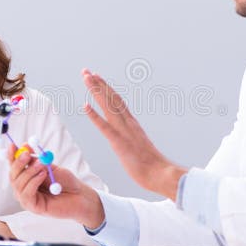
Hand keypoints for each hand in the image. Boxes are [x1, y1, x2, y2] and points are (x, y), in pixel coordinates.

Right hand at [7, 145, 104, 229]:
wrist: (79, 196)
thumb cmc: (65, 182)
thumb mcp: (50, 167)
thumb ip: (37, 159)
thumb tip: (25, 146)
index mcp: (26, 177)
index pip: (14, 166)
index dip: (11, 156)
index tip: (13, 145)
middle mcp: (24, 188)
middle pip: (13, 175)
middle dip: (19, 163)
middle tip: (27, 154)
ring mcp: (27, 199)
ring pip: (18, 184)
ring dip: (29, 172)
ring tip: (42, 166)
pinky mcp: (33, 207)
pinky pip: (26, 194)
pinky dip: (33, 182)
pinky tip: (42, 175)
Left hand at [82, 68, 185, 199]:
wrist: (161, 173)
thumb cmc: (151, 166)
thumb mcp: (139, 147)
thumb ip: (133, 139)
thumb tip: (129, 138)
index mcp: (132, 124)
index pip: (117, 102)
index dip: (106, 89)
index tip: (97, 78)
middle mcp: (128, 123)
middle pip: (111, 99)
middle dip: (98, 84)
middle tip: (86, 71)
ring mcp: (124, 131)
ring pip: (108, 106)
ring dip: (96, 91)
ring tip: (86, 78)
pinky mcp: (119, 142)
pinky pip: (105, 127)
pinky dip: (94, 115)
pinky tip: (85, 106)